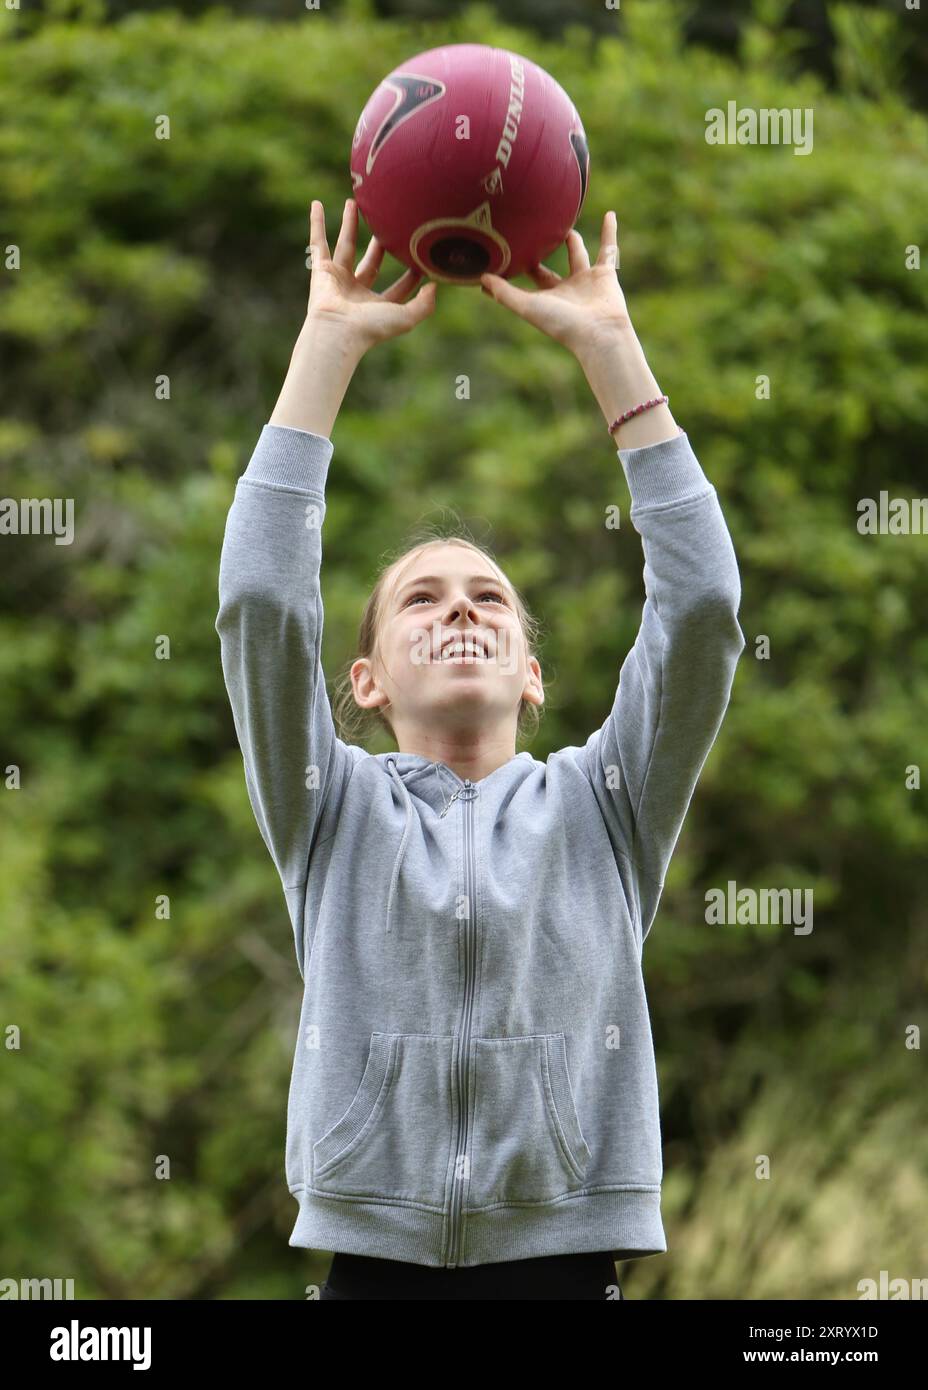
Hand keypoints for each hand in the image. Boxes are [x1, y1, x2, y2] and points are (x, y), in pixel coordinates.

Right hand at [305, 198, 436, 353]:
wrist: (338, 331)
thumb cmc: (371, 328)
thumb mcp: (406, 318)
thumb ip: (424, 305)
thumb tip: (435, 286)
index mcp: (378, 306)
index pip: (399, 288)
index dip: (411, 275)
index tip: (422, 257)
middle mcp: (357, 292)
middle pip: (371, 262)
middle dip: (379, 244)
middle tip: (387, 223)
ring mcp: (338, 280)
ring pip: (345, 245)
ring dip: (349, 224)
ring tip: (354, 202)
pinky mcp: (322, 270)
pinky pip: (318, 242)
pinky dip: (316, 223)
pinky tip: (316, 204)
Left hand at [479, 211, 630, 356]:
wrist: (597, 332)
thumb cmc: (561, 323)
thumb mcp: (527, 306)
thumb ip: (505, 293)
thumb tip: (481, 278)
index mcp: (547, 297)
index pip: (529, 278)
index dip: (517, 267)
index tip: (505, 252)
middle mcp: (566, 289)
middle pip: (551, 266)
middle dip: (542, 252)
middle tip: (533, 231)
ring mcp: (586, 280)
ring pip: (578, 254)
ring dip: (573, 240)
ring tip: (565, 221)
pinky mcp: (605, 274)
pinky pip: (609, 248)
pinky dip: (610, 233)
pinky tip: (609, 215)